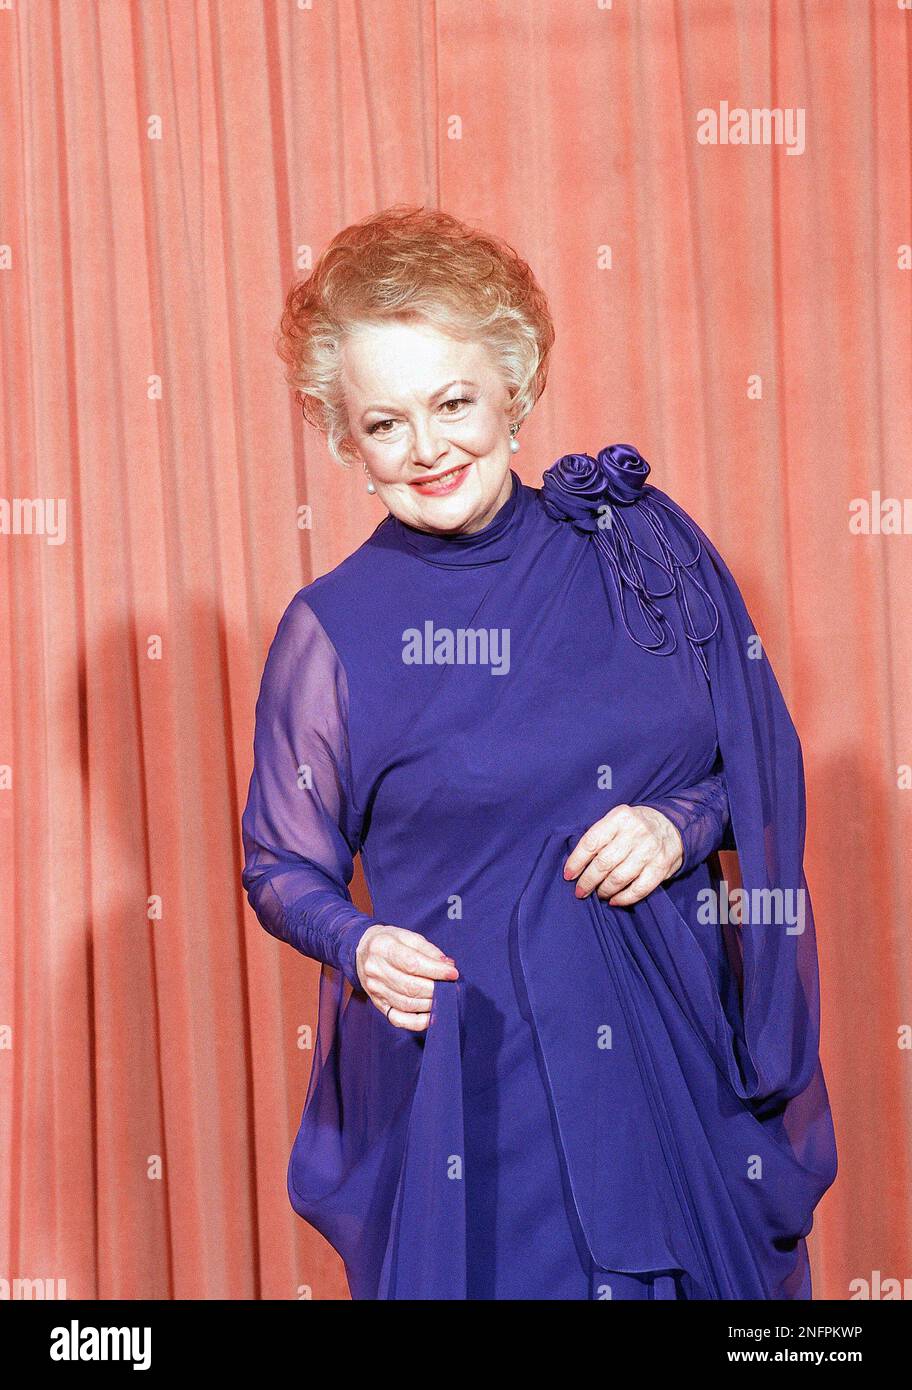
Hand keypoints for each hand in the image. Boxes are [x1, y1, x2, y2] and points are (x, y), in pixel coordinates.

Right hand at [355, 924, 458, 1031]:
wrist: (362, 951)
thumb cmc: (389, 942)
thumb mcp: (407, 936)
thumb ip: (428, 950)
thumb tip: (448, 966)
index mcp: (383, 947)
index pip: (412, 963)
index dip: (435, 971)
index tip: (453, 973)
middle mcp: (376, 970)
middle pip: (409, 986)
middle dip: (435, 989)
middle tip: (450, 987)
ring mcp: (375, 989)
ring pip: (406, 1004)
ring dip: (430, 1004)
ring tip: (443, 998)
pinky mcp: (378, 1004)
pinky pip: (398, 1019)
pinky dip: (417, 1022)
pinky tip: (431, 1016)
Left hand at [562, 804, 683, 905]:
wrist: (673, 826)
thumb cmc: (635, 826)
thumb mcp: (617, 821)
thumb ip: (600, 837)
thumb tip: (577, 864)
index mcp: (619, 817)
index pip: (591, 842)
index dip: (577, 861)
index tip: (568, 875)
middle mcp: (635, 832)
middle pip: (604, 863)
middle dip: (588, 881)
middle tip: (581, 891)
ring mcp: (649, 850)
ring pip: (619, 878)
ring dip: (604, 890)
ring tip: (598, 894)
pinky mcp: (661, 867)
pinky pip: (639, 889)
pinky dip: (623, 898)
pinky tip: (614, 900)